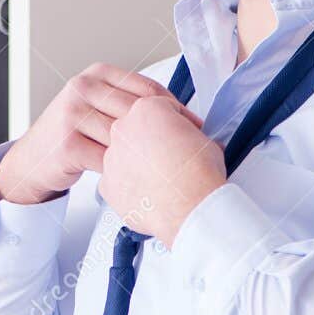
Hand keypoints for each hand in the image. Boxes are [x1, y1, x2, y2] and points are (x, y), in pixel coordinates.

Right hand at [0, 63, 178, 204]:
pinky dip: (128, 172)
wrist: (32, 160)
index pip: (147, 88)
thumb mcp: (96, 106)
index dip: (176, 108)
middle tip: (190, 148)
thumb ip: (128, 103)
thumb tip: (179, 113)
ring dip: (151, 154)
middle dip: (169, 132)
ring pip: (128, 136)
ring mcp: (73, 115)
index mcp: (96, 74)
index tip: (194, 125)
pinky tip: (140, 179)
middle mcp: (83, 89)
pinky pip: (111, 160)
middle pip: (140, 111)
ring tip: (169, 166)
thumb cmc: (72, 134)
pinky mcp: (69, 144)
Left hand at [98, 94, 226, 248]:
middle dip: (153, 142)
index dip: (176, 123)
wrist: (190, 206)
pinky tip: (150, 194)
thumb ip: (191, 136)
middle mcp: (123, 130)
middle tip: (172, 156)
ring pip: (124, 157)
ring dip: (140, 165)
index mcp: (146, 109)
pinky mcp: (107, 184)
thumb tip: (194, 143)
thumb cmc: (198, 173)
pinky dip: (131, 188)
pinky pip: (118, 182)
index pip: (159, 109)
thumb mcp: (206, 141)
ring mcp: (111, 157)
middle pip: (136, 131)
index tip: (183, 133)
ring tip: (163, 179)